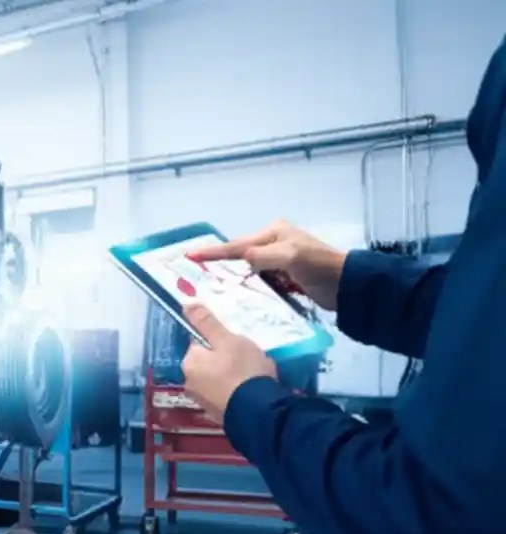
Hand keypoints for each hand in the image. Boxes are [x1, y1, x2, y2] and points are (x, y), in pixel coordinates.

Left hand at [180, 304, 276, 421]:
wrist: (259, 411)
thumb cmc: (243, 370)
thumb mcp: (228, 339)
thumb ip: (206, 322)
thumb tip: (185, 303)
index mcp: (189, 362)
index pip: (200, 343)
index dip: (220, 341)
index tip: (237, 345)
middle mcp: (188, 382)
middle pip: (208, 361)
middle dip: (225, 359)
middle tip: (247, 361)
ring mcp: (201, 401)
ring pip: (216, 379)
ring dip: (231, 376)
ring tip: (252, 377)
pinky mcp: (216, 415)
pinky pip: (224, 395)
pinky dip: (234, 392)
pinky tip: (249, 392)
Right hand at [187, 220, 347, 309]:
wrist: (348, 286)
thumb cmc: (319, 267)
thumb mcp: (290, 257)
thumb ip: (263, 256)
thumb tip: (240, 258)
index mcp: (273, 233)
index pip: (237, 245)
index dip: (213, 252)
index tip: (190, 255)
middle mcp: (273, 243)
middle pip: (240, 256)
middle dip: (220, 265)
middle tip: (195, 274)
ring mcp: (279, 261)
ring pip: (248, 271)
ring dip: (233, 279)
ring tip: (209, 287)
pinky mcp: (284, 278)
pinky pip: (259, 282)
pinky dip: (248, 288)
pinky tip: (235, 296)